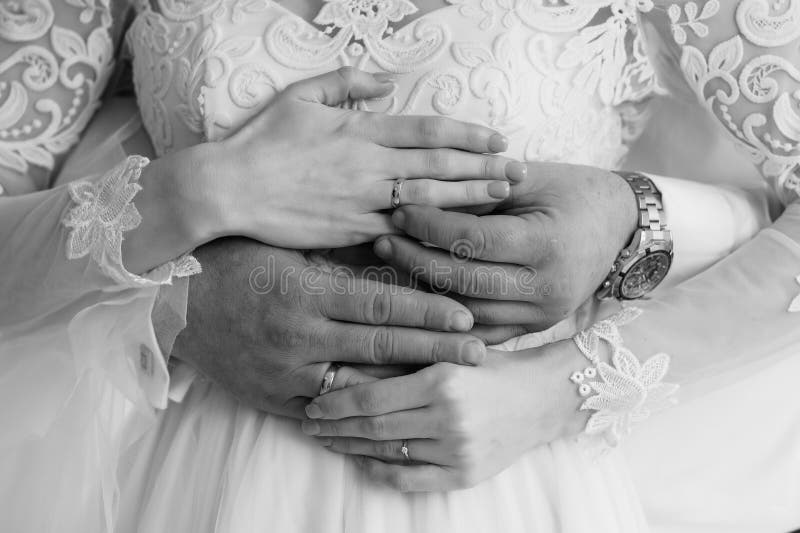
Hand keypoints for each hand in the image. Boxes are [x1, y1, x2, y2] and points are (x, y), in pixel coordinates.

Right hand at [172, 238, 486, 417]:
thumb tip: (394, 252)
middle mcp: (301, 336)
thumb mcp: (285, 250)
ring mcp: (287, 373)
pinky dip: (360, 409)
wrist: (172, 303)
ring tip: (448, 381)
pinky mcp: (274, 399)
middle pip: (382, 346)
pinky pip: (325, 409)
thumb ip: (337, 260)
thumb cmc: (232, 262)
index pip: (381, 304)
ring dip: (407, 383)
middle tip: (480, 355)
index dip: (428, 312)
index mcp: (306, 292)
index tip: (467, 317)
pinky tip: (396, 409)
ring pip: (361, 383)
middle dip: (435, 351)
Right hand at [197, 67, 524, 248]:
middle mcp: (369, 166)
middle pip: (439, 165)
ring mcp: (363, 201)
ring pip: (429, 199)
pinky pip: (401, 232)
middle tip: (519, 171)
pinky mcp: (353, 231)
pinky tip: (458, 233)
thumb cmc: (262, 141)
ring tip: (502, 197)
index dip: (468, 134)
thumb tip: (387, 82)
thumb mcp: (300, 96)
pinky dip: (432, 232)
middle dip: (484, 167)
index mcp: (360, 131)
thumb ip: (346, 83)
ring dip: (470, 198)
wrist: (230, 189)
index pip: (427, 130)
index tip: (498, 138)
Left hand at [301, 341, 589, 491]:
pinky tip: (363, 461)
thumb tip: (345, 370)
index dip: (335, 404)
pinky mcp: (465, 474)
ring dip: (351, 448)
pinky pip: (410, 479)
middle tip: (308, 423)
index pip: (371, 398)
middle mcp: (447, 418)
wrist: (542, 397)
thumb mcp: (448, 354)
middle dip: (334, 426)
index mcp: (440, 381)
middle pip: (373, 428)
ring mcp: (456, 450)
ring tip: (329, 439)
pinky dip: (381, 471)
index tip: (312, 404)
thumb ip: (402, 361)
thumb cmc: (492, 368)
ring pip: (388, 452)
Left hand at [373, 162, 637, 341]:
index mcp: (548, 244)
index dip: (431, 227)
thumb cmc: (573, 191)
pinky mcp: (536, 327)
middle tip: (383, 240)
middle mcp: (547, 288)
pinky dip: (449, 319)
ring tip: (393, 268)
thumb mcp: (531, 179)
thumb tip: (418, 197)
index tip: (399, 211)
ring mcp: (543, 315)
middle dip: (417, 260)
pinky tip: (418, 301)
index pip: (474, 241)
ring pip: (469, 313)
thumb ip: (480, 190)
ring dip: (426, 292)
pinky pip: (483, 332)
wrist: (621, 226)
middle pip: (465, 281)